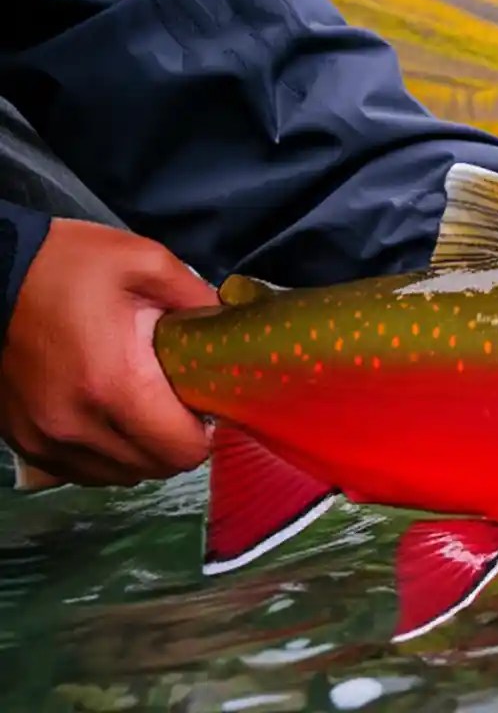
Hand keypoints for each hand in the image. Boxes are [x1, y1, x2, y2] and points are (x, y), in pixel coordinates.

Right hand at [0, 218, 217, 486]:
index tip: (202, 402)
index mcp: (115, 384)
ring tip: (143, 410)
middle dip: (177, 441)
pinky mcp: (24, 443)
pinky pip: (85, 472)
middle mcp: (78, 425)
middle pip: (157, 467)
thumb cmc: (68, 266)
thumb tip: (233, 329)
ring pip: (122, 475)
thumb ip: (198, 299)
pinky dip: (107, 456)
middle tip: (177, 404)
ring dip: (143, 452)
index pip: (183, 449)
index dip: (205, 431)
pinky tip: (110, 420)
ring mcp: (46, 440)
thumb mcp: (145, 262)